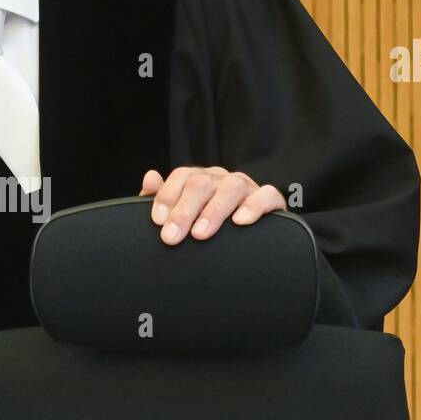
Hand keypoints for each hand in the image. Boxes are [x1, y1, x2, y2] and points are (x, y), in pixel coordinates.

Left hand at [140, 166, 285, 244]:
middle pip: (201, 184)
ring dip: (214, 211)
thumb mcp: (182, 215)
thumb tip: (150, 177)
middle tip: (171, 237)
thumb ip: (163, 199)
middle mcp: (222, 179)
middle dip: (184, 211)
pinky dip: (254, 206)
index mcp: (200, 179)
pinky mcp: (270, 200)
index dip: (168, 196)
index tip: (158, 221)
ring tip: (200, 234)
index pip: (182, 177)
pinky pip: (266, 195)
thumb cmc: (208, 228)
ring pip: (231, 187)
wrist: (249, 243)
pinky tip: (241, 221)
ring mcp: (247, 187)